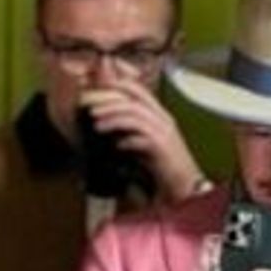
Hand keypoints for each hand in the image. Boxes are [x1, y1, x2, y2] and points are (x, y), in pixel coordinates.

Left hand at [82, 81, 205, 199]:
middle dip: (108, 101)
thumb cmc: (159, 166)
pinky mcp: (163, 148)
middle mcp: (162, 119)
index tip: (94, 87)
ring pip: (136, 115)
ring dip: (113, 118)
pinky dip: (127, 139)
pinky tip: (117, 146)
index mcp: (157, 115)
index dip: (115, 85)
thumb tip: (99, 124)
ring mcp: (164, 132)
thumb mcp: (139, 143)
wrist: (182, 186)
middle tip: (88, 107)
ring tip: (96, 125)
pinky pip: (143, 137)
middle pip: (133, 100)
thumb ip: (125, 130)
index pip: (137, 90)